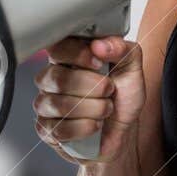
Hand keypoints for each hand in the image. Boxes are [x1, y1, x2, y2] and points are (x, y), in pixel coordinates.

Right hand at [34, 35, 142, 163]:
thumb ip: (121, 49)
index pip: (57, 47)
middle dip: (91, 86)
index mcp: (67, 58)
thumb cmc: (122, 98)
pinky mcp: (46, 129)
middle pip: (56, 78)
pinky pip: (60, 128)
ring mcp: (45, 104)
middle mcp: (51, 79)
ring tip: (106, 109)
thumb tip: (99, 45)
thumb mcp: (131, 68)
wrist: (123, 130)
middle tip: (109, 90)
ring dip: (93, 108)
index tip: (98, 63)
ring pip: (59, 104)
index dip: (77, 54)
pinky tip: (95, 124)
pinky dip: (85, 128)